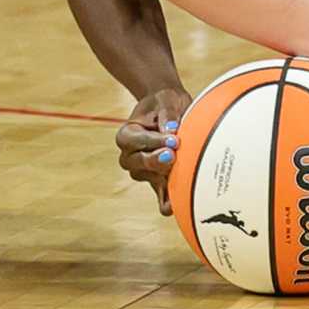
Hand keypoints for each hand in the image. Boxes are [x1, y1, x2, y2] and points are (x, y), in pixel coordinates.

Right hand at [115, 86, 191, 214]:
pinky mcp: (158, 181)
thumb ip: (168, 115)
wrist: (169, 109)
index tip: (173, 139)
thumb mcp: (167, 101)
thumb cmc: (166, 103)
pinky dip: (168, 201)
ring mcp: (144, 172)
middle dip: (157, 160)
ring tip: (182, 169)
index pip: (134, 141)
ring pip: (150, 179)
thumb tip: (172, 131)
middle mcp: (130, 156)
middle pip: (139, 163)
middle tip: (174, 155)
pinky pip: (161, 196)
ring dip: (166, 175)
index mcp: (126, 135)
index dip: (153, 141)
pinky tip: (178, 206)